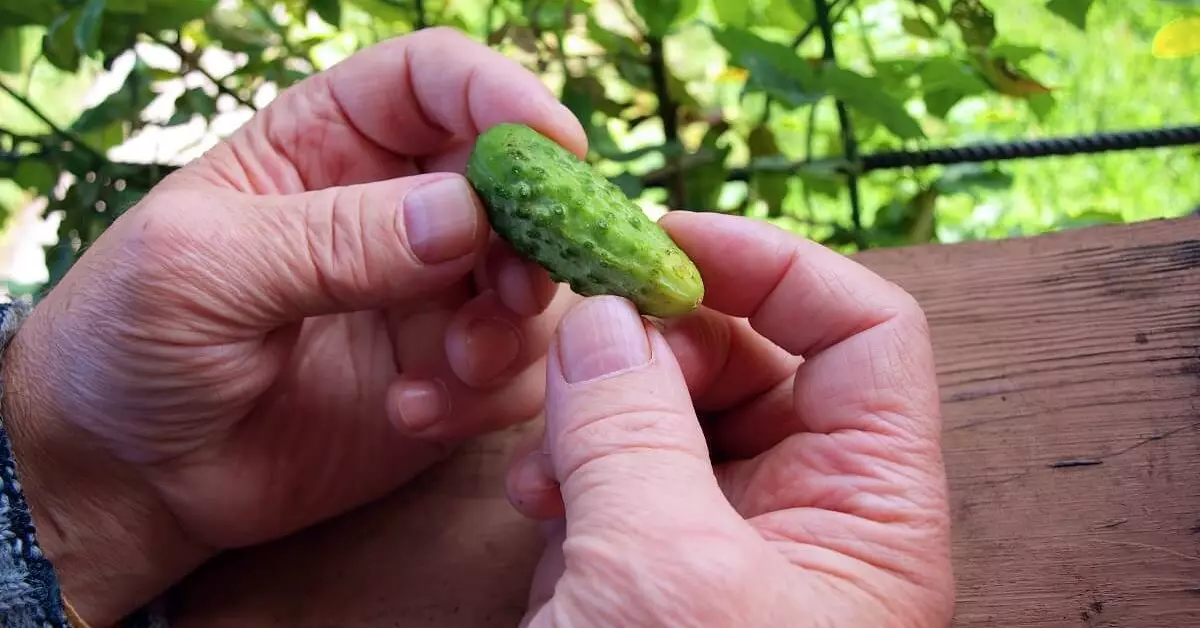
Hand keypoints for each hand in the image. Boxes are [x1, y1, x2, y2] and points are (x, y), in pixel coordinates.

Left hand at [2, 27, 583, 625]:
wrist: (125, 480)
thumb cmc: (128, 342)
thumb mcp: (202, 269)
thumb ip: (331, 238)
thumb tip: (465, 215)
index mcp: (327, 144)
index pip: (433, 83)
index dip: (499, 96)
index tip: (553, 145)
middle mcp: (393, 211)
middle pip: (508, 185)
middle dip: (529, 235)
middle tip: (513, 291)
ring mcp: (425, 297)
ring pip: (529, 284)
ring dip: (512, 327)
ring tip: (450, 368)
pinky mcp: (442, 378)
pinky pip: (513, 374)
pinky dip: (489, 396)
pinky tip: (414, 415)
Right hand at [505, 212, 954, 626]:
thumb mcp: (664, 570)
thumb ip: (632, 432)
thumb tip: (604, 320)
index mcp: (868, 514)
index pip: (864, 335)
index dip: (774, 267)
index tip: (667, 238)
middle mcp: (806, 515)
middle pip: (754, 359)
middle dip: (661, 342)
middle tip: (585, 347)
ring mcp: (722, 541)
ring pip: (673, 410)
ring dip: (600, 407)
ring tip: (548, 455)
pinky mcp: (649, 566)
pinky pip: (620, 471)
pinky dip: (571, 465)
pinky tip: (536, 497)